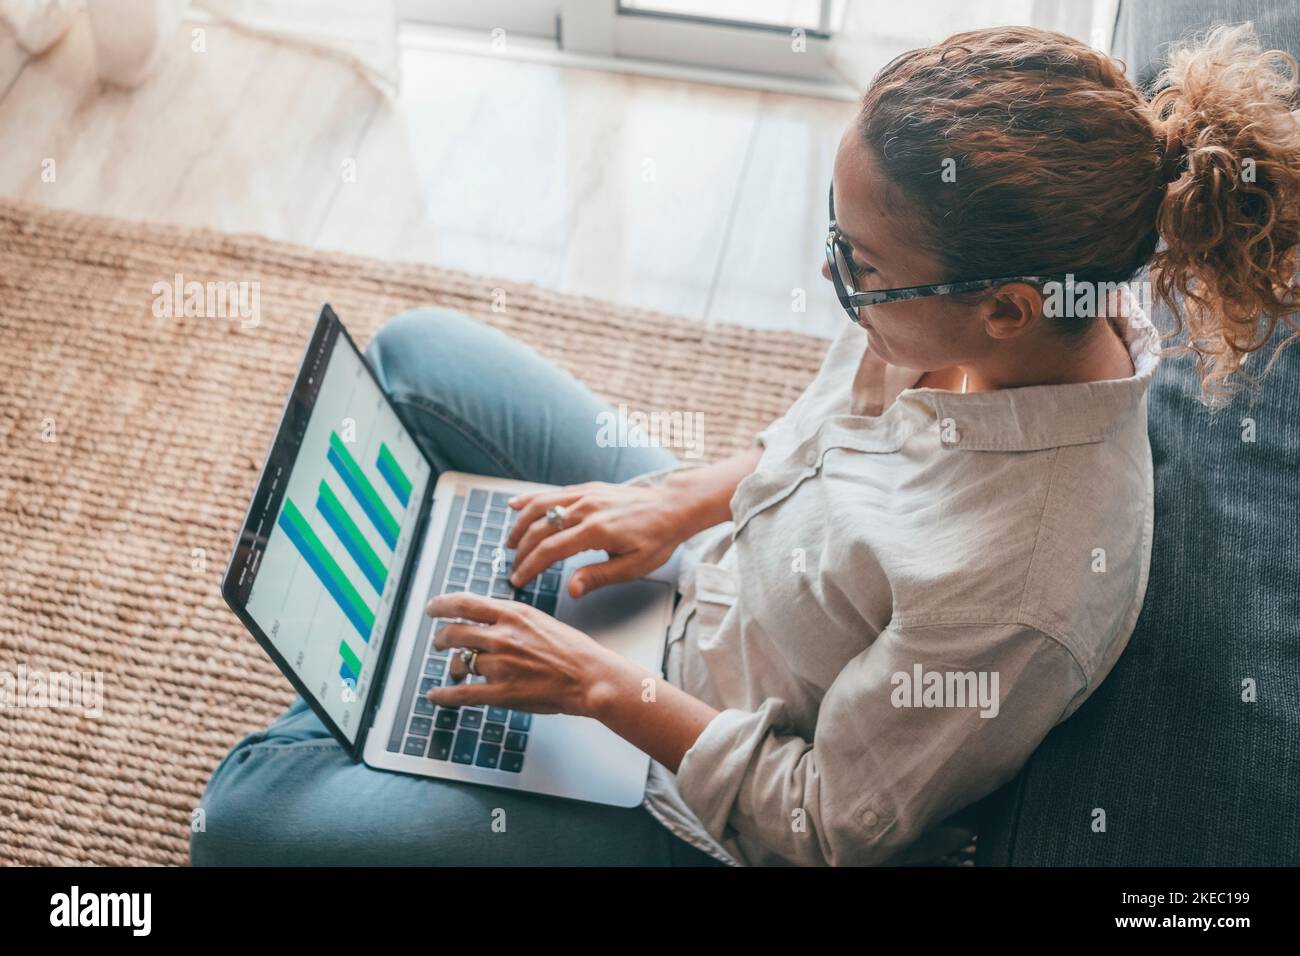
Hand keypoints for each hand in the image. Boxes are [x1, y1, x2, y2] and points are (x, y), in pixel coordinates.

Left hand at [424, 592, 633, 715]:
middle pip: (454, 632)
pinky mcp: (501, 692)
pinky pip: (462, 693)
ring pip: (460, 663)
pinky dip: (444, 694)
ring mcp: (500, 665)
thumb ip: (511, 618)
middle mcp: (502, 636)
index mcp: (513, 614)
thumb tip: (486, 620)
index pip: (464, 603)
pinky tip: (436, 694)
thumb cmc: (573, 650)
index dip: (441, 605)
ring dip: (453, 667)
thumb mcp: (540, 620)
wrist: (590, 677)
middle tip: (439, 642)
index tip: (432, 608)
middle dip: (441, 639)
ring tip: (453, 668)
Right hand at [505, 481, 697, 596]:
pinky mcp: (588, 488)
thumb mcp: (633, 567)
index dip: (529, 567)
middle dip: (520, 551)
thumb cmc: (657, 539)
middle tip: (513, 568)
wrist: (673, 507)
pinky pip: (552, 493)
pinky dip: (531, 500)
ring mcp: (586, 495)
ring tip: (508, 543)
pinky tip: (516, 506)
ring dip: (519, 524)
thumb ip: (598, 576)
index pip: (550, 550)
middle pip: (539, 529)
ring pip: (540, 506)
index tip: (518, 580)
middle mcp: (586, 509)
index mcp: (596, 531)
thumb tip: (571, 589)